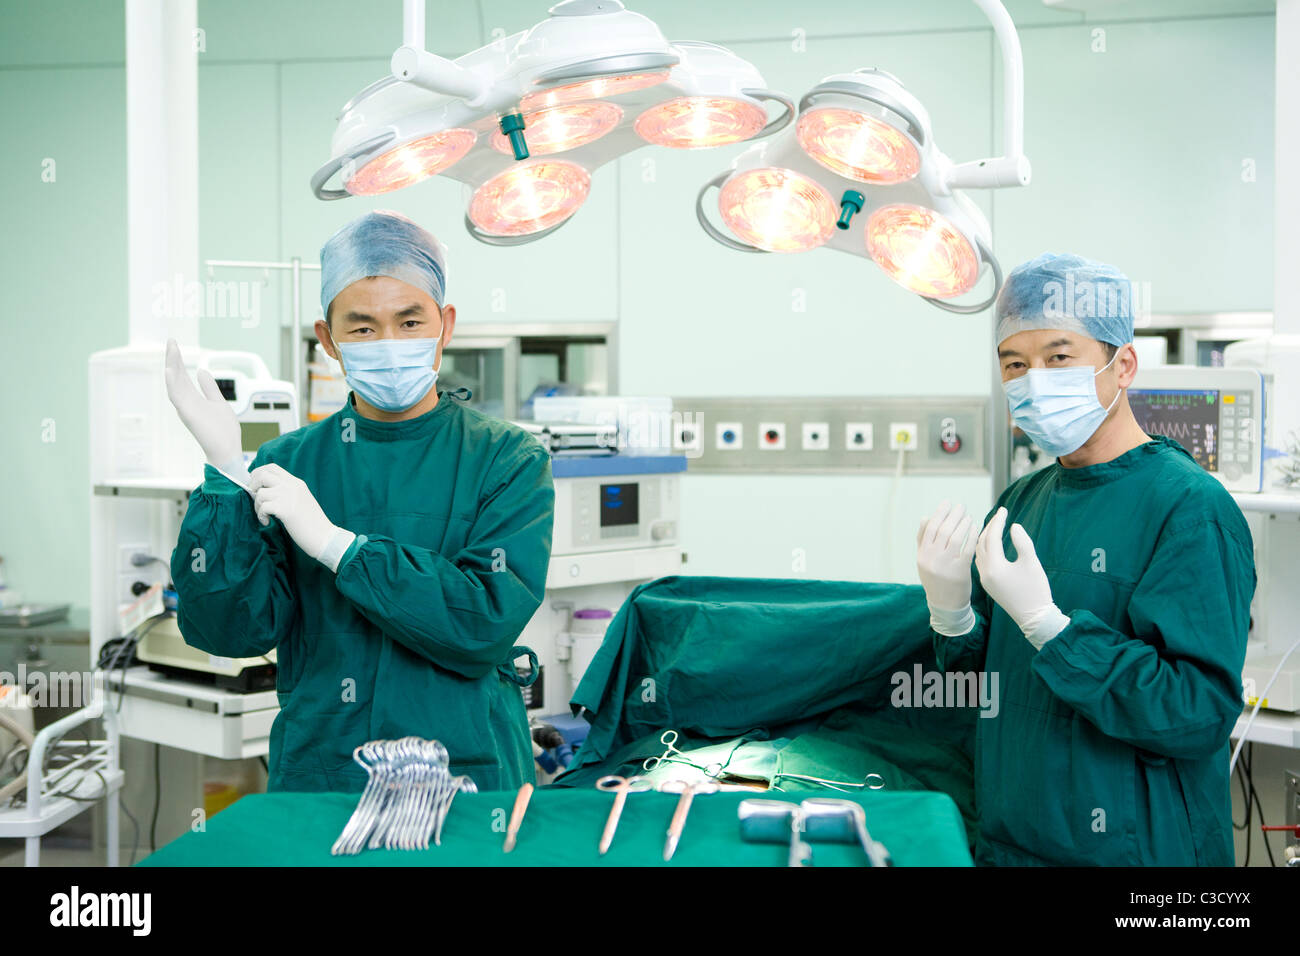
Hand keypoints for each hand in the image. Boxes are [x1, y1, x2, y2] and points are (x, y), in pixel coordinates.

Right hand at [164, 339, 246, 482]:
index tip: (175, 345)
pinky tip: (170, 370)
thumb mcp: (218, 402)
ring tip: (170, 351)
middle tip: (171, 341)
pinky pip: (177, 397)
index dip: (178, 361)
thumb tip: (202, 371)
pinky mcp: (188, 414)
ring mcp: (186, 408)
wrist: (227, 450)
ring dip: (172, 367)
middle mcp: (187, 402)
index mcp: (194, 399)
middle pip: (177, 377)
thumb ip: (210, 388)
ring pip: (175, 384)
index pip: (183, 376)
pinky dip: (173, 384)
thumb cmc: (223, 431)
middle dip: (174, 359)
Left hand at [249, 464, 355, 571]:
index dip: (259, 473)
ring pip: (260, 493)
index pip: (272, 467)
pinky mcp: (285, 510)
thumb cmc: (311, 522)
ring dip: (257, 506)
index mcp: (296, 482)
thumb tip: (263, 490)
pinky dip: (261, 516)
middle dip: (253, 486)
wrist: (324, 536)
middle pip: (262, 475)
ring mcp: (288, 496)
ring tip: (265, 516)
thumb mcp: (300, 499)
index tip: (255, 484)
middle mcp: (292, 486)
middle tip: (255, 498)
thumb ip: (286, 491)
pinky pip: (263, 507)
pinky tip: (267, 522)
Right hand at [917, 501, 977, 610]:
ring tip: (969, 517)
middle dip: (953, 515)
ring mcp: (946, 565)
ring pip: (956, 538)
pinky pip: (968, 549)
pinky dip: (972, 536)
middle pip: (943, 530)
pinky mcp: (960, 571)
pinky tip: (976, 529)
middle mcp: (932, 558)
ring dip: (964, 524)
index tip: (947, 503)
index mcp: (922, 554)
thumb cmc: (935, 578)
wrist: (945, 604)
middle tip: (961, 506)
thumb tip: (925, 517)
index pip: (931, 528)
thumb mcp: (924, 560)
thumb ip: (923, 539)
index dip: (939, 513)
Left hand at [974, 507, 1069, 647]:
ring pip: (978, 552)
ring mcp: (984, 579)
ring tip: (994, 525)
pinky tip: (991, 543)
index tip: (1004, 509)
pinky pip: (980, 561)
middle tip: (1000, 515)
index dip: (998, 521)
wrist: (1034, 618)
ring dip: (985, 537)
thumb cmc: (1036, 590)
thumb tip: (1013, 526)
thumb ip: (1022, 542)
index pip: (992, 537)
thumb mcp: (1032, 562)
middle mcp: (984, 572)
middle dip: (989, 527)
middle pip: (981, 543)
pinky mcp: (987, 584)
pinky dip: (984, 548)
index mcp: (995, 566)